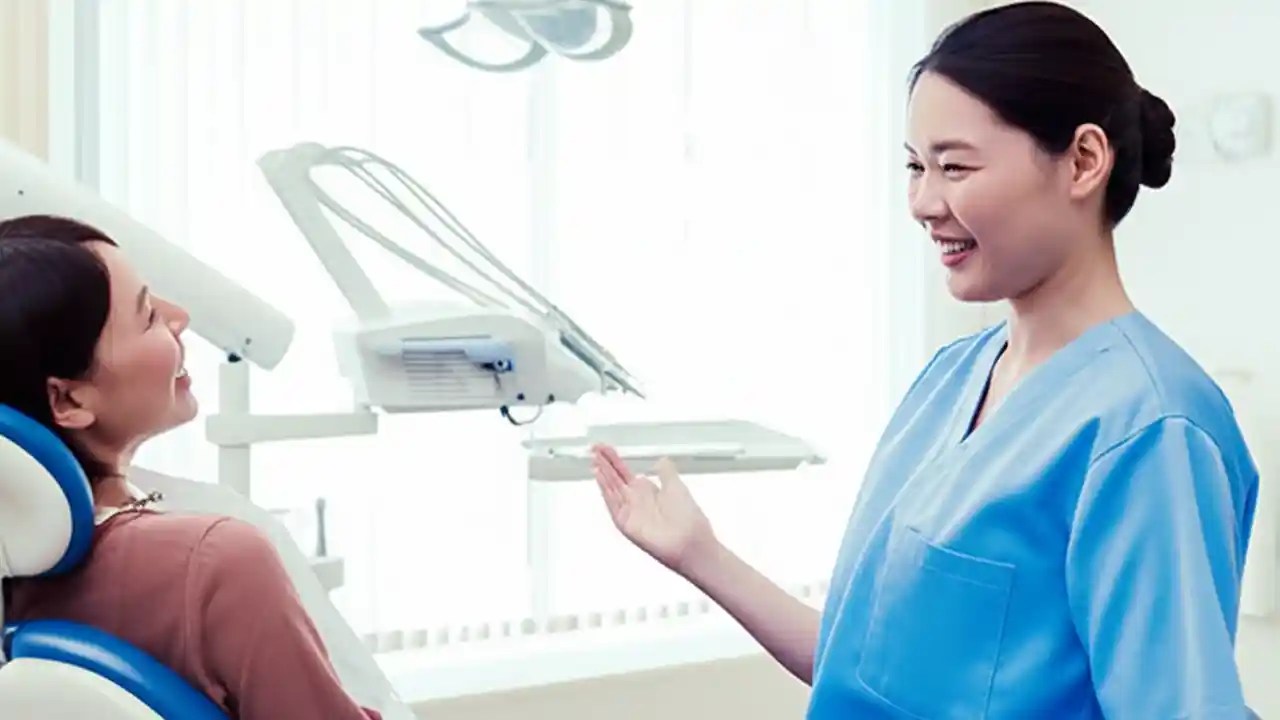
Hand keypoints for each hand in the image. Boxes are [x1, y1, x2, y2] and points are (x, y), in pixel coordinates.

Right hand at [592, 444, 717, 575]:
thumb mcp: (677, 487)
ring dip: (602, 474)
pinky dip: (605, 490)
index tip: (604, 448)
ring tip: (593, 459)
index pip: (624, 472)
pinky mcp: (626, 523)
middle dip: (604, 463)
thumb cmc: (688, 518)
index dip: (614, 459)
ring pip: (612, 489)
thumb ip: (666, 472)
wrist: (691, 542)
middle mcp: (636, 501)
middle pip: (615, 478)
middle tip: (593, 449)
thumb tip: (661, 460)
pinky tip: (599, 477)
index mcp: (647, 491)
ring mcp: (630, 512)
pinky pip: (613, 504)